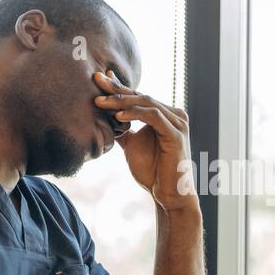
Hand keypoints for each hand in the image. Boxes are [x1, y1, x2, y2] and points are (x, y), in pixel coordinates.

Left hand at [93, 71, 197, 212]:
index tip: (98, 79)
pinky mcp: (176, 133)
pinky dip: (135, 113)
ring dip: (121, 101)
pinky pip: (153, 116)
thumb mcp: (131, 144)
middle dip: (117, 89)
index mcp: (165, 114)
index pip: (138, 96)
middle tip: (96, 81)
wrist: (167, 194)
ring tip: (100, 102)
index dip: (118, 87)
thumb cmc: (152, 171)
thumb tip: (104, 115)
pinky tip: (118, 116)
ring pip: (146, 102)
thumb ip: (122, 129)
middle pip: (141, 96)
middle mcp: (174, 114)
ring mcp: (177, 122)